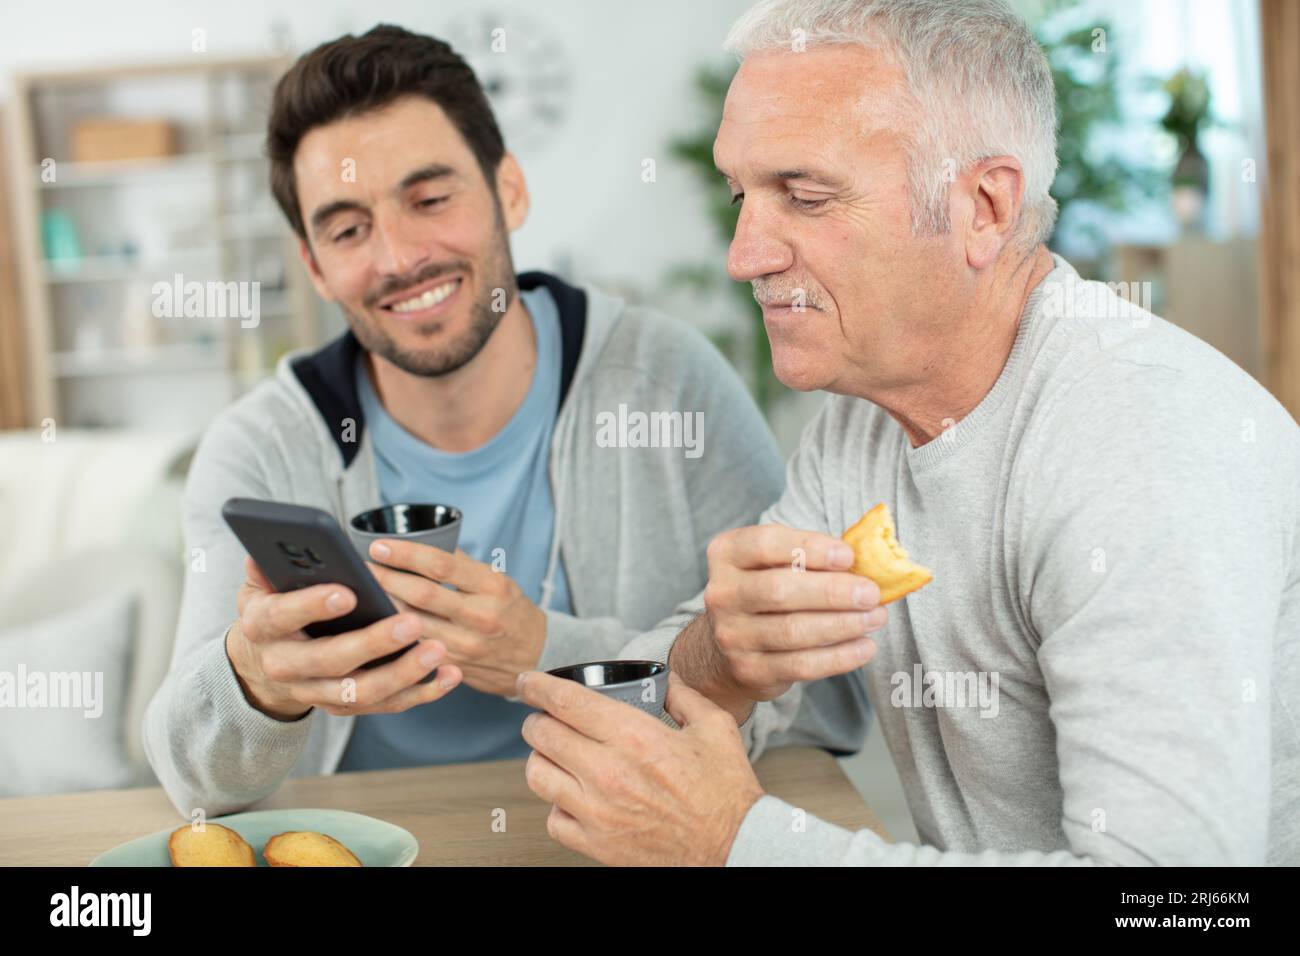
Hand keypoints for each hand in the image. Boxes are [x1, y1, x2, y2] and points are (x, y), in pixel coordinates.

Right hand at [226, 556, 461, 719]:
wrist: (267, 660)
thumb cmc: (276, 606)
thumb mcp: (262, 583)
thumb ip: (269, 565)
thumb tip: (271, 547)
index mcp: (263, 627)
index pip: (284, 616)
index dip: (312, 606)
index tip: (347, 593)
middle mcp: (285, 666)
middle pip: (330, 660)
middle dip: (373, 644)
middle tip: (412, 622)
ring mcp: (316, 691)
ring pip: (362, 691)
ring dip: (403, 673)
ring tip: (438, 650)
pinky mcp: (345, 706)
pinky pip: (387, 704)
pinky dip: (422, 692)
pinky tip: (450, 675)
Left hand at [365, 539, 546, 697]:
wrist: (535, 656)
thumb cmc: (511, 612)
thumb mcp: (498, 582)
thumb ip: (462, 566)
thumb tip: (419, 545)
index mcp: (491, 587)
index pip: (441, 565)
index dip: (406, 554)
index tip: (379, 546)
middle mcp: (480, 616)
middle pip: (421, 595)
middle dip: (385, 578)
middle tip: (361, 567)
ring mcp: (466, 645)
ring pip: (413, 623)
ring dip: (383, 606)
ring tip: (362, 591)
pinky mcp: (453, 666)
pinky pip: (415, 646)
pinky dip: (392, 632)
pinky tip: (375, 622)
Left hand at [519, 670, 764, 865]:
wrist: (734, 847)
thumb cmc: (726, 792)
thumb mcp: (714, 727)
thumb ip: (683, 696)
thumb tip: (665, 680)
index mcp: (634, 736)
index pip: (565, 702)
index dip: (537, 686)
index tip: (528, 681)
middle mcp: (608, 772)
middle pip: (541, 734)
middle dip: (537, 719)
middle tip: (545, 718)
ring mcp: (597, 811)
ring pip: (537, 774)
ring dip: (541, 758)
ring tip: (555, 754)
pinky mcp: (596, 843)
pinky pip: (552, 818)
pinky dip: (556, 804)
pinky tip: (572, 795)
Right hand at [682, 525, 886, 706]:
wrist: (727, 647)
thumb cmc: (765, 593)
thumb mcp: (773, 563)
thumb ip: (808, 555)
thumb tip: (867, 559)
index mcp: (727, 554)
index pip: (765, 544)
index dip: (810, 548)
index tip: (848, 556)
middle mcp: (722, 594)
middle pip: (779, 590)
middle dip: (832, 592)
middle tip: (871, 593)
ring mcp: (732, 635)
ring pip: (793, 630)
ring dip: (843, 624)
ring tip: (875, 617)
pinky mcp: (749, 670)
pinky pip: (800, 665)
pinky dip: (839, 657)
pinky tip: (864, 647)